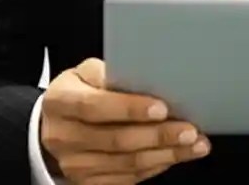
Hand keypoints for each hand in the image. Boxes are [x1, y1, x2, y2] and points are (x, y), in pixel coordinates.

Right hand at [40, 58, 210, 183]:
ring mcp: (75, 164)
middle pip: (116, 139)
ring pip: (127, 163)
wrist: (55, 127)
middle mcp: (63, 137)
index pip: (94, 107)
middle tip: (188, 129)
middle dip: (157, 135)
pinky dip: (156, 167)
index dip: (129, 108)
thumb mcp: (83, 74)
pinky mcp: (88, 183)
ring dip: (165, 154)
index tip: (161, 107)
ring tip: (193, 144)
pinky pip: (128, 178)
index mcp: (60, 102)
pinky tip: (174, 156)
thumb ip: (108, 74)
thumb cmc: (77, 94)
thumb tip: (146, 77)